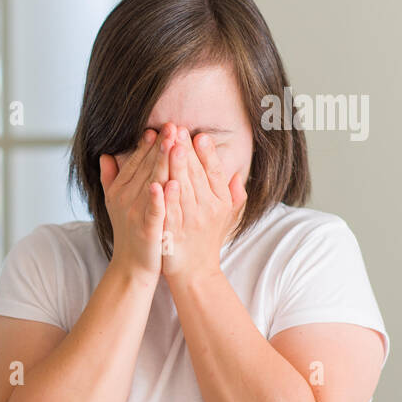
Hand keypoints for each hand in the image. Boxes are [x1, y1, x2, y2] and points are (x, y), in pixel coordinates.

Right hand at [100, 126, 172, 282]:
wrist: (132, 265)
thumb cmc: (129, 231)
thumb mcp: (114, 202)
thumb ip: (110, 178)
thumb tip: (105, 154)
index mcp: (120, 190)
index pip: (135, 162)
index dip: (146, 145)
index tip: (157, 128)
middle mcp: (125, 199)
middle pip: (145, 168)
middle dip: (159, 147)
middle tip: (173, 127)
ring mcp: (135, 213)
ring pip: (152, 183)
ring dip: (163, 163)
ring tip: (174, 144)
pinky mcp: (147, 229)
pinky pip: (155, 210)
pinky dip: (160, 198)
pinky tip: (170, 184)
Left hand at [160, 126, 247, 284]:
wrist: (195, 272)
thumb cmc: (207, 240)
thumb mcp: (226, 217)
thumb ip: (232, 195)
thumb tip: (237, 174)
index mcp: (220, 201)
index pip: (214, 172)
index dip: (207, 153)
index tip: (199, 135)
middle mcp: (208, 209)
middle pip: (196, 174)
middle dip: (186, 150)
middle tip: (177, 128)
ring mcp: (191, 221)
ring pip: (183, 188)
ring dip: (177, 165)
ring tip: (172, 144)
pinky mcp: (174, 232)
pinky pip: (171, 211)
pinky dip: (168, 197)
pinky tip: (164, 182)